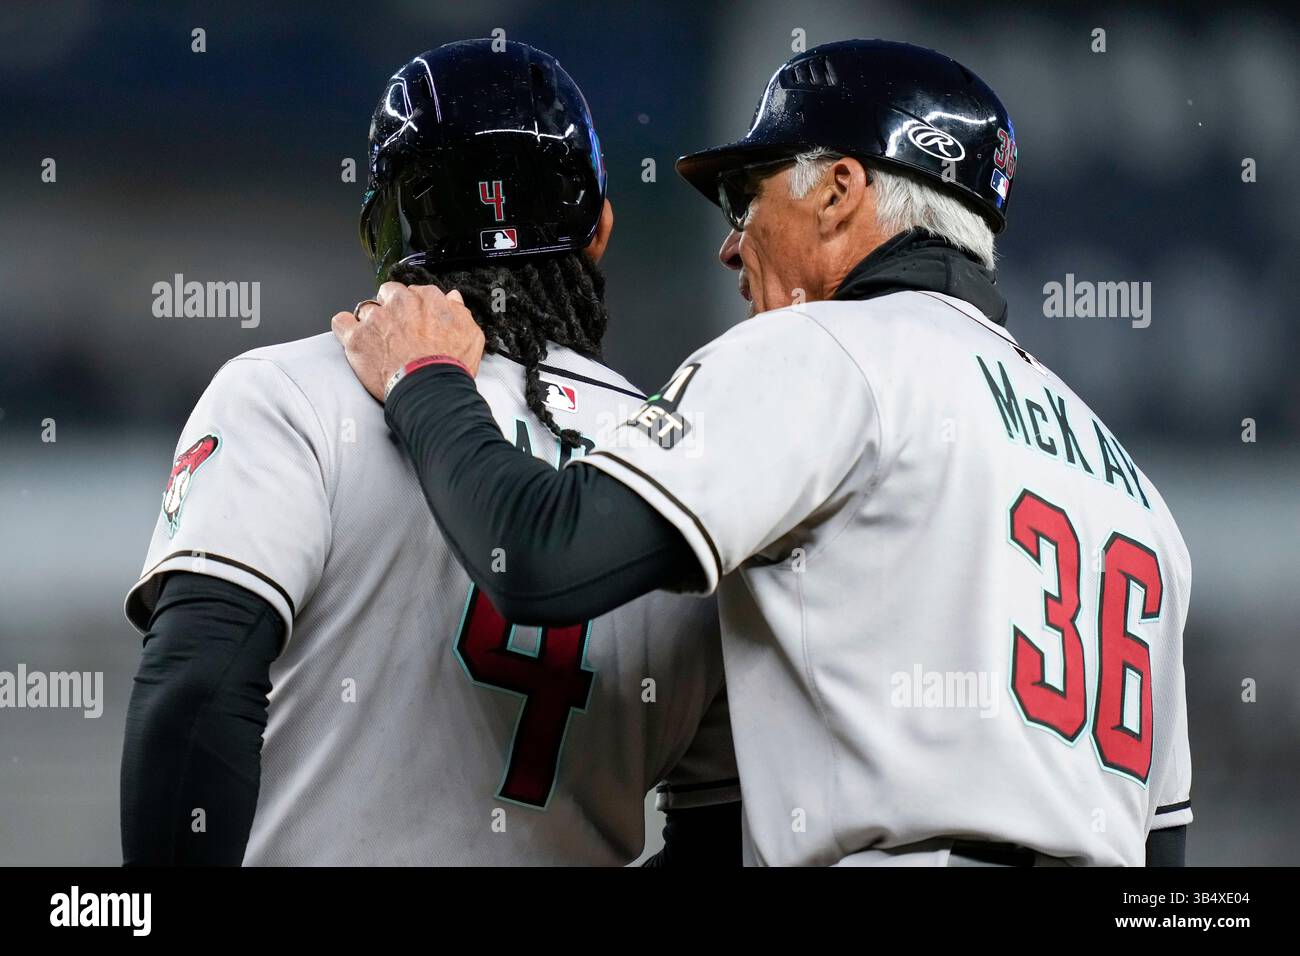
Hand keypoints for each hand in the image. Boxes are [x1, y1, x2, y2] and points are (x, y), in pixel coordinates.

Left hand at [331, 282, 485, 401]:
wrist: (431, 390)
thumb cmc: (451, 366)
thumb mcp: (471, 335)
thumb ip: (459, 312)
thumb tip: (452, 299)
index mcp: (428, 299)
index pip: (415, 293)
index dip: (414, 309)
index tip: (415, 323)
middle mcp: (400, 303)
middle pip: (389, 294)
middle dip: (390, 309)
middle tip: (396, 331)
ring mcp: (376, 318)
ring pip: (366, 308)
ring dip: (370, 322)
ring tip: (377, 341)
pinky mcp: (357, 337)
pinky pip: (341, 321)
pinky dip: (345, 328)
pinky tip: (353, 338)